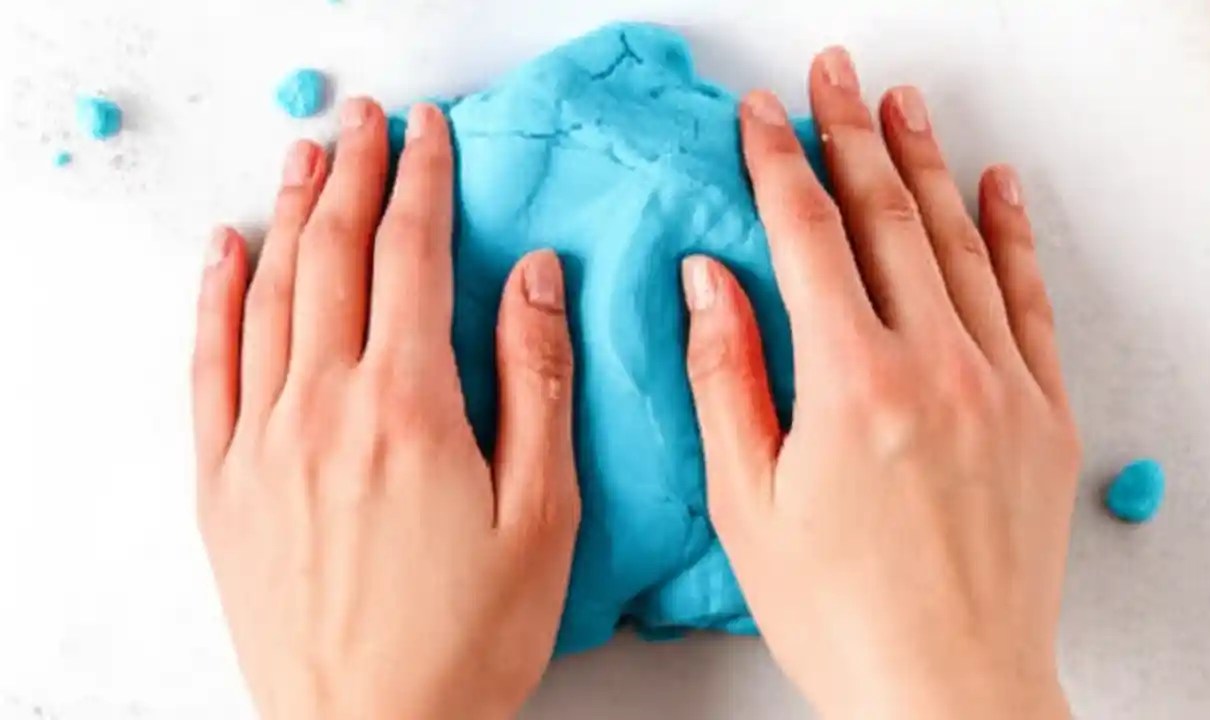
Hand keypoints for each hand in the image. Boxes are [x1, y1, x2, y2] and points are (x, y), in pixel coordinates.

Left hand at [191, 99, 579, 719]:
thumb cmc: (469, 640)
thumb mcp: (543, 514)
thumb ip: (537, 384)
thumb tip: (535, 279)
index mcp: (408, 408)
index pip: (411, 258)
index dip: (422, 182)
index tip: (428, 135)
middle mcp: (323, 409)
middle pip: (334, 255)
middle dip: (355, 173)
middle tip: (367, 121)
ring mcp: (260, 443)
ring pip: (270, 293)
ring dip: (291, 211)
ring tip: (308, 153)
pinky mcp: (222, 484)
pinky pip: (207, 365)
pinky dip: (213, 296)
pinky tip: (225, 251)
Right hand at [681, 48, 1078, 718]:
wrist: (950, 692)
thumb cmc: (838, 613)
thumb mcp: (746, 502)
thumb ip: (727, 376)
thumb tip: (710, 279)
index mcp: (851, 385)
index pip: (808, 240)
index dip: (780, 166)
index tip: (762, 116)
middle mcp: (935, 367)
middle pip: (887, 220)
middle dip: (853, 135)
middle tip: (835, 75)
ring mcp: (1000, 384)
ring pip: (956, 244)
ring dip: (925, 165)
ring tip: (903, 105)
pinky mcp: (1044, 414)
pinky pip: (1027, 299)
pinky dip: (1009, 234)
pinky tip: (996, 187)